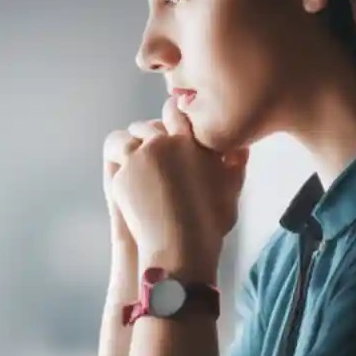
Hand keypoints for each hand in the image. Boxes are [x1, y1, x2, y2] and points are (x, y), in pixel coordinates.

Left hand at [107, 95, 248, 280]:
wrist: (181, 245)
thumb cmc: (210, 224)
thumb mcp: (231, 191)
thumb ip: (236, 165)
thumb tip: (242, 147)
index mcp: (193, 142)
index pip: (175, 110)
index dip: (169, 115)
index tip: (167, 125)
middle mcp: (165, 143)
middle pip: (145, 126)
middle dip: (143, 137)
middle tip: (144, 152)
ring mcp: (141, 156)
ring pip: (123, 138)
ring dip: (123, 147)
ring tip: (125, 160)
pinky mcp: (123, 173)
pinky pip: (113, 159)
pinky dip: (114, 165)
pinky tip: (120, 177)